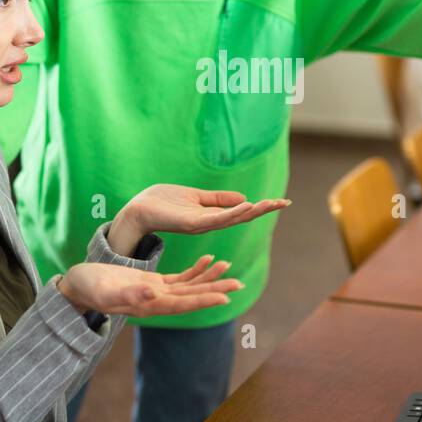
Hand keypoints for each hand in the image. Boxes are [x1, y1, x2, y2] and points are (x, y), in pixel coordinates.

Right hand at [57, 254, 242, 317]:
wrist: (78, 286)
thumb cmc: (89, 288)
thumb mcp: (107, 290)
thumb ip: (129, 294)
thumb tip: (152, 293)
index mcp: (149, 305)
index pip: (182, 304)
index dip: (203, 300)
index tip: (225, 298)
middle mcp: (157, 301)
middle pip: (192, 296)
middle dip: (215, 290)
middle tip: (239, 284)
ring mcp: (156, 292)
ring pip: (189, 287)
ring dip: (210, 278)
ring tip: (229, 268)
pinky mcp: (153, 282)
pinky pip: (180, 278)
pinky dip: (195, 270)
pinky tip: (209, 259)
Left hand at [108, 184, 290, 254]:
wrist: (137, 210)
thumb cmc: (162, 202)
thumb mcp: (194, 196)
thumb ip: (216, 199)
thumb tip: (243, 197)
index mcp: (210, 216)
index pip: (241, 211)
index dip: (261, 207)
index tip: (282, 201)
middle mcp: (209, 223)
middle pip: (242, 216)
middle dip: (264, 210)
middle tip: (285, 202)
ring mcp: (201, 224)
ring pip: (233, 218)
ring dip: (253, 210)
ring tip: (270, 203)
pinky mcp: (191, 223)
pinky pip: (216, 218)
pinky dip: (233, 212)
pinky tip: (247, 204)